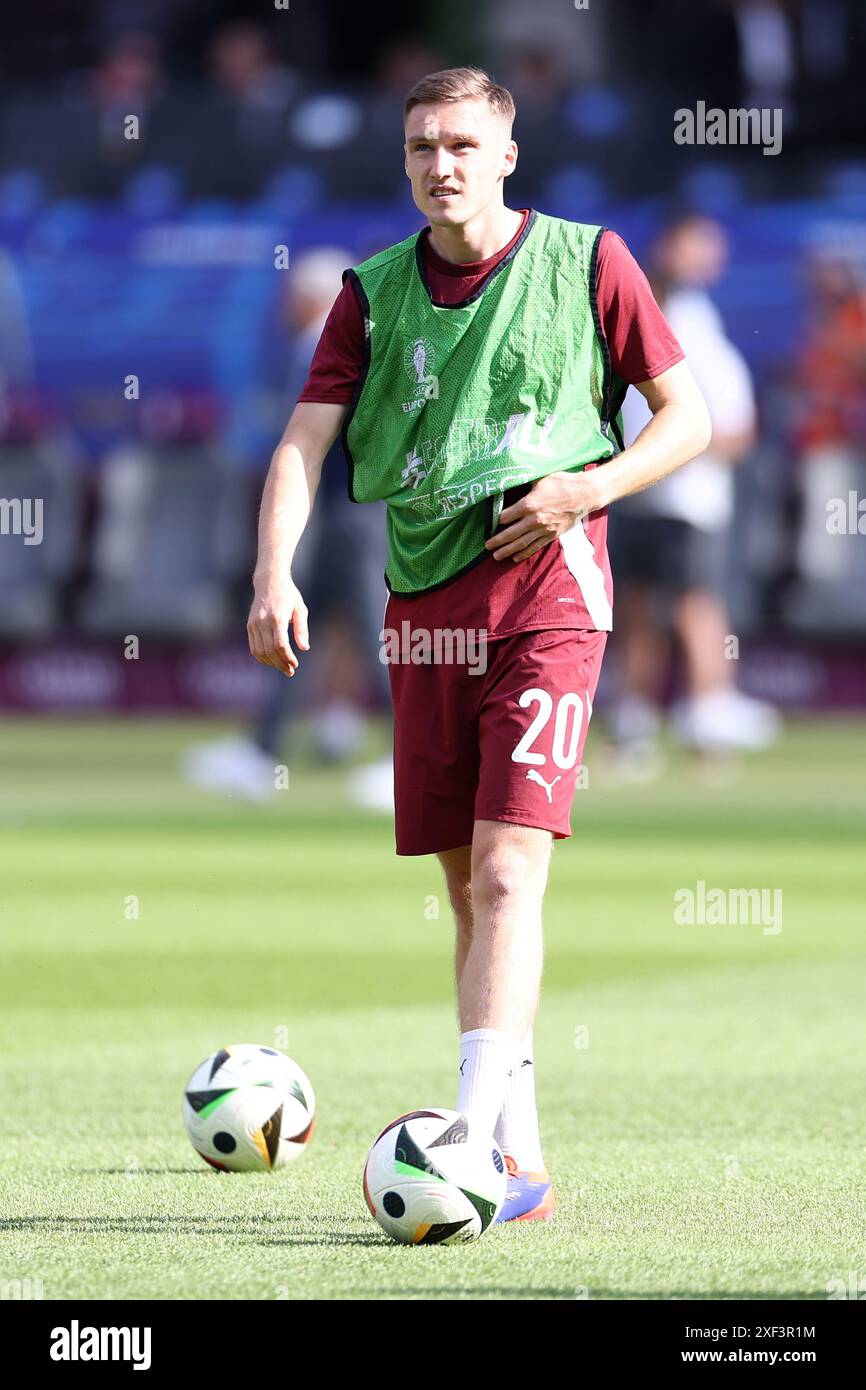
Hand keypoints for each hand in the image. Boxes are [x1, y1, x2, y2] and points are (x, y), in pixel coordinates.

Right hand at [247, 578, 308, 675]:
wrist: (269, 582)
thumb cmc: (288, 595)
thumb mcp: (300, 609)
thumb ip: (302, 629)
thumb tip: (304, 648)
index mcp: (277, 618)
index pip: (280, 645)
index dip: (287, 658)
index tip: (295, 664)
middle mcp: (262, 622)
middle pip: (270, 651)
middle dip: (280, 664)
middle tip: (290, 671)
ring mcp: (254, 624)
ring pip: (259, 651)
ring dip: (271, 663)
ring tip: (283, 668)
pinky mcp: (250, 626)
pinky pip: (253, 647)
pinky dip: (262, 657)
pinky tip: (272, 661)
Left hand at [484, 470, 603, 562]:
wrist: (585, 494)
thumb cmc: (562, 483)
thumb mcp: (540, 478)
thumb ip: (524, 483)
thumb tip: (510, 479)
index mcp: (529, 504)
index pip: (507, 516)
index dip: (497, 520)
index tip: (490, 523)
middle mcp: (535, 519)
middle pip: (511, 533)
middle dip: (498, 540)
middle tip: (487, 546)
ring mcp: (544, 529)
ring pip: (522, 543)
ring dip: (508, 551)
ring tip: (496, 556)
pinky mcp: (552, 535)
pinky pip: (535, 546)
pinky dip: (524, 553)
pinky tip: (515, 558)